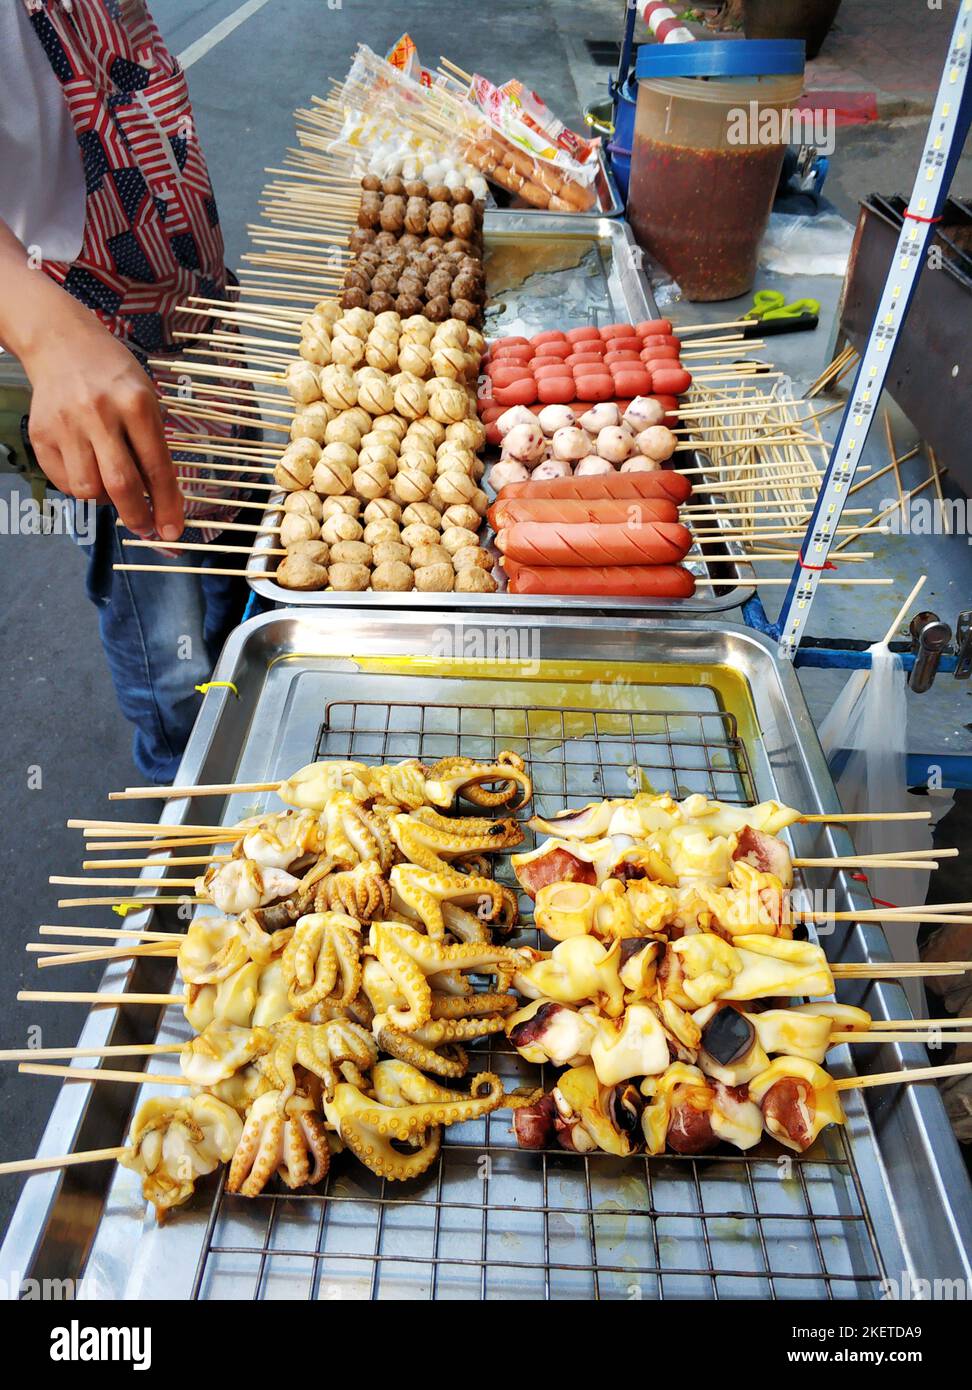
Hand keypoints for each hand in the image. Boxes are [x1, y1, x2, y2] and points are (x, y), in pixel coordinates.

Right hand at [23, 313, 184, 539]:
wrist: (61, 343)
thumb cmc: (113, 375)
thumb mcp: (145, 398)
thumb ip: (152, 445)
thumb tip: (162, 499)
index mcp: (135, 404)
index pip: (157, 467)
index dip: (167, 505)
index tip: (173, 530)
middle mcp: (99, 414)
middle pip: (122, 484)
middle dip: (138, 516)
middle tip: (145, 527)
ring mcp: (66, 425)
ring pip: (89, 489)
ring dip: (106, 501)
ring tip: (113, 488)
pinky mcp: (41, 434)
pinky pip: (64, 482)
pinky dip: (82, 488)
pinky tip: (90, 472)